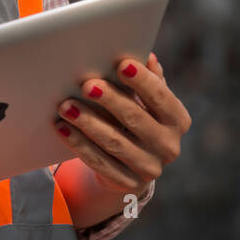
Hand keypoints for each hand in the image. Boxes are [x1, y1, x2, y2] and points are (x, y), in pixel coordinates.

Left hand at [53, 52, 190, 196]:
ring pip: (115, 142)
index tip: (122, 64)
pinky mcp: (126, 183)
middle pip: (136, 120)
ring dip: (88, 122)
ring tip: (66, 106)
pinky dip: (79, 143)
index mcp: (177, 120)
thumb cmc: (136, 116)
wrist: (131, 163)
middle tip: (86, 85)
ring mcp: (149, 169)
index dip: (142, 81)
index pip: (161, 98)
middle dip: (110, 100)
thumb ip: (148, 78)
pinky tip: (62, 127)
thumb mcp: (145, 99)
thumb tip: (147, 56)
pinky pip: (99, 162)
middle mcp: (169, 146)